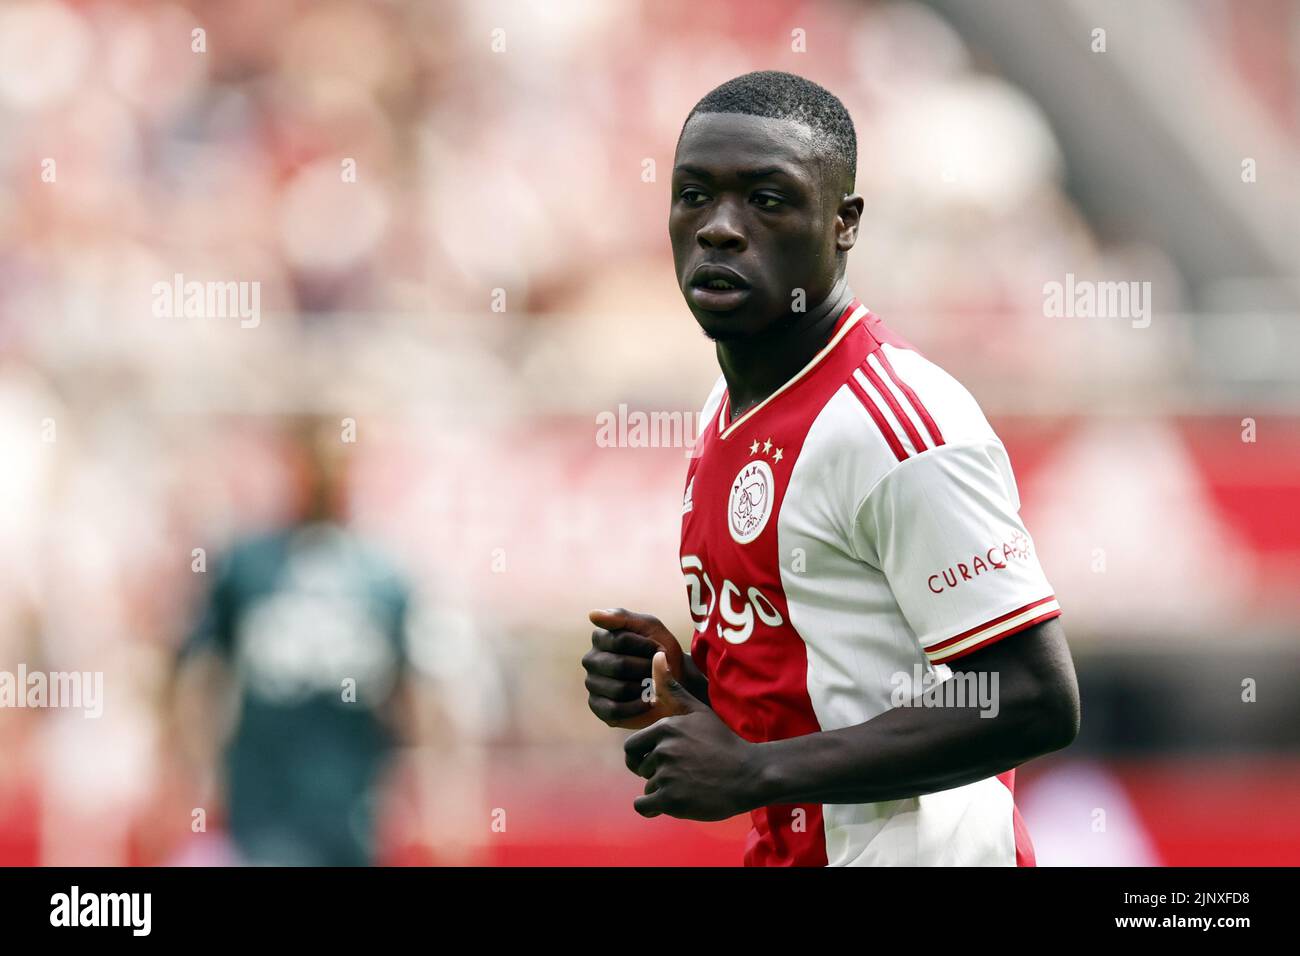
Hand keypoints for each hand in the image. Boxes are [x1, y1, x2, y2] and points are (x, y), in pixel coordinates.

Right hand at [584, 608, 685, 729]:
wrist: (675, 679)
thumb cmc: (661, 651)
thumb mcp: (650, 627)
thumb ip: (622, 617)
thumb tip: (592, 615)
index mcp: (601, 637)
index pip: (621, 640)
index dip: (647, 647)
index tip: (659, 649)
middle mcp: (591, 660)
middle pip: (619, 665)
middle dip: (646, 668)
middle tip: (658, 670)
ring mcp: (592, 683)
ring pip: (618, 688)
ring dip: (644, 688)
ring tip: (653, 685)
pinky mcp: (597, 706)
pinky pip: (614, 710)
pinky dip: (636, 707)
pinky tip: (647, 702)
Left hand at [623, 652, 762, 820]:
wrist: (750, 774)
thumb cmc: (723, 742)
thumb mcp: (698, 711)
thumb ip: (672, 688)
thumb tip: (656, 656)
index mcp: (665, 728)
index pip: (632, 748)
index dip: (644, 755)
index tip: (666, 759)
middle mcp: (663, 749)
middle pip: (640, 768)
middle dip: (657, 773)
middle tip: (683, 773)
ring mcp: (667, 774)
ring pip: (647, 786)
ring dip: (663, 791)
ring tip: (689, 785)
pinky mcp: (671, 799)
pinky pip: (644, 805)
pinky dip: (654, 806)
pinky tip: (673, 802)